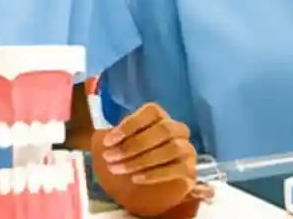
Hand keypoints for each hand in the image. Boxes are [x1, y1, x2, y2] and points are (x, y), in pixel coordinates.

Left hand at [90, 103, 197, 217]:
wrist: (154, 181)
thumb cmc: (136, 154)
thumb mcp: (124, 143)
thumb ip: (117, 138)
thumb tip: (102, 139)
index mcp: (161, 116)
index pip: (151, 112)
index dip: (129, 125)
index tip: (108, 141)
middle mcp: (178, 129)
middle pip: (162, 130)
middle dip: (133, 145)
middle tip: (110, 157)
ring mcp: (187, 149)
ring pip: (170, 149)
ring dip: (141, 160)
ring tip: (119, 169)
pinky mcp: (190, 170)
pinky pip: (176, 169)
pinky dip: (154, 174)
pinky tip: (136, 178)